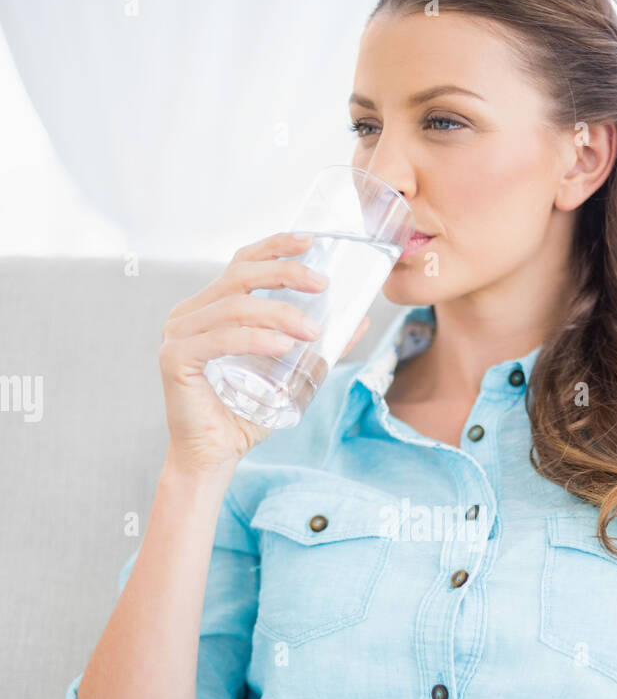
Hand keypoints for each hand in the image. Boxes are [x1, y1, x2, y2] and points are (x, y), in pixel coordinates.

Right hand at [158, 230, 370, 477]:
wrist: (215, 457)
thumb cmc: (246, 415)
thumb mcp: (291, 373)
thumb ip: (319, 346)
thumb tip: (360, 321)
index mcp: (209, 308)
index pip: (242, 264)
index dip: (275, 247)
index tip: (311, 241)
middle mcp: (188, 314)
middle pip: (239, 275)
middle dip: (284, 273)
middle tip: (322, 284)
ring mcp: (177, 334)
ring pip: (234, 307)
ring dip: (279, 313)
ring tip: (312, 331)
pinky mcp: (174, 359)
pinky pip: (220, 339)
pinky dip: (255, 339)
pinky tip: (283, 346)